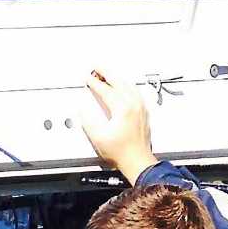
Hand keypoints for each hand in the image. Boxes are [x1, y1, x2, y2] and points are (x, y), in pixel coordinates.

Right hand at [83, 70, 159, 184]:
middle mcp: (133, 105)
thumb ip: (88, 121)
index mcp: (122, 109)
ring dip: (117, 78)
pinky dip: (126, 85)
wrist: (137, 160)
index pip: (106, 90)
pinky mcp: (143, 112)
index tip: (88, 79)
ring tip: (108, 74)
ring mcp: (140, 108)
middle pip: (119, 82)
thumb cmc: (121, 152)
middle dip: (107, 74)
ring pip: (129, 85)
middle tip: (97, 68)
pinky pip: (135, 92)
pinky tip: (123, 86)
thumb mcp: (97, 137)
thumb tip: (83, 111)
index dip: (95, 84)